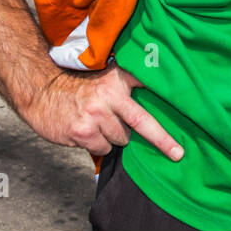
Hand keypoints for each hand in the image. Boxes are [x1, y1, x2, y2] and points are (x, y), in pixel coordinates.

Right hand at [21, 65, 183, 160]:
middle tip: (177, 153)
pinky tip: (87, 131)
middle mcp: (109, 95)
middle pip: (142, 123)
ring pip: (121, 139)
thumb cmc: (78, 86)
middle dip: (161, 140)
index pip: (149, 85)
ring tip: (100, 123)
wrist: (41, 91)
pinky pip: (103, 148)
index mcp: (118, 78)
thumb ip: (126, 86)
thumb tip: (153, 103)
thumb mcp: (104, 77)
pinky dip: (98, 145)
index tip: (189, 113)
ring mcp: (95, 115)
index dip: (170, 95)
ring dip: (115, 137)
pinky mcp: (82, 132)